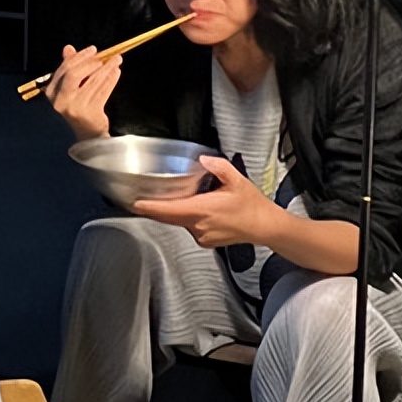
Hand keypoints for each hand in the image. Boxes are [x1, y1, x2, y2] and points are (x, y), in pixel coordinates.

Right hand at [43, 44, 120, 140]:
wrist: (86, 131)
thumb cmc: (77, 105)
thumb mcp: (70, 87)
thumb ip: (69, 67)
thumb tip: (68, 48)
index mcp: (52, 92)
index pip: (65, 69)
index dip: (80, 57)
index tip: (93, 50)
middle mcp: (61, 100)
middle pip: (74, 74)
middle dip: (91, 62)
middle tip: (105, 56)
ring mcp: (75, 107)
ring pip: (93, 82)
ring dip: (106, 69)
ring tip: (116, 60)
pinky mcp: (90, 112)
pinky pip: (102, 92)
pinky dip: (110, 80)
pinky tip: (116, 72)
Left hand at [132, 155, 272, 246]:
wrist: (265, 227)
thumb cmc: (252, 206)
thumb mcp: (237, 180)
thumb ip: (218, 167)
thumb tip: (203, 160)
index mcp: (203, 210)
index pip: (169, 209)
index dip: (150, 207)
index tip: (135, 203)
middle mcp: (198, 226)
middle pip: (167, 217)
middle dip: (153, 209)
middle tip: (141, 199)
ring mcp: (201, 236)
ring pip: (177, 223)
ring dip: (172, 212)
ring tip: (174, 199)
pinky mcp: (204, 241)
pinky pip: (188, 228)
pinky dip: (185, 219)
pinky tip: (194, 210)